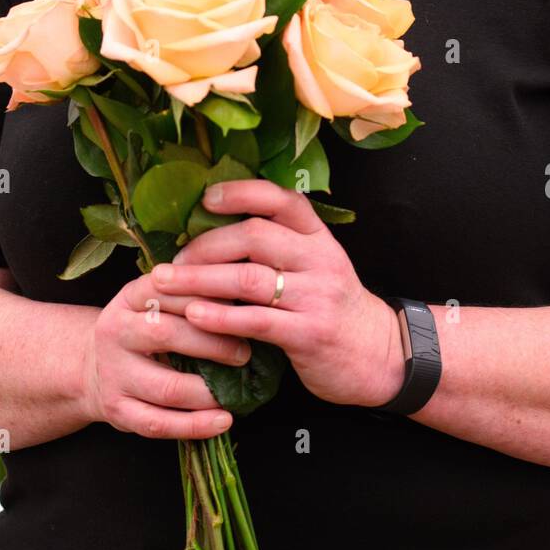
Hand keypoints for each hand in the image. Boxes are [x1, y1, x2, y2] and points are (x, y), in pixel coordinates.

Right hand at [80, 265, 252, 439]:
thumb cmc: (142, 328)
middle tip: (244, 353)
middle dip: (213, 344)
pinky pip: (159, 423)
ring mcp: (114, 374)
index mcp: (130, 297)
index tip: (240, 307)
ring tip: (236, 392)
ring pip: (166, 387)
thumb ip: (190, 296)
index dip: (206, 298)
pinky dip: (195, 425)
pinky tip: (222, 421)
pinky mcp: (118, 411)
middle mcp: (116, 331)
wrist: (92, 365)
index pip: (168, 290)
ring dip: (208, 392)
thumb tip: (244, 298)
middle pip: (166, 335)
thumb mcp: (156, 301)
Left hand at [151, 178, 406, 407]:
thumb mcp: (320, 267)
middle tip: (171, 260)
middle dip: (205, 245)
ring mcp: (316, 296)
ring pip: (248, 279)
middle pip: (255, 236)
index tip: (208, 197)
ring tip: (165, 284)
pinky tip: (195, 316)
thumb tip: (215, 237)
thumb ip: (282, 249)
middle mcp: (320, 259)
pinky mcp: (310, 333)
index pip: (282, 200)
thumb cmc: (335, 310)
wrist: (384, 356)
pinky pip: (257, 320)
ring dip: (200, 280)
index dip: (243, 193)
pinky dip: (221, 317)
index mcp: (319, 238)